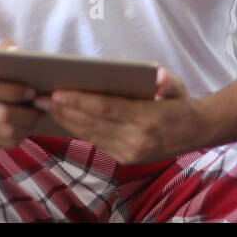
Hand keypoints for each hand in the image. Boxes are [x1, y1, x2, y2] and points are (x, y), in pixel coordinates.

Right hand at [0, 40, 42, 147]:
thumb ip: (6, 52)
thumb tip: (19, 54)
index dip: (14, 92)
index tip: (33, 92)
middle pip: (2, 115)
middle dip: (27, 114)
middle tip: (42, 109)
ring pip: (5, 132)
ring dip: (27, 126)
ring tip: (37, 118)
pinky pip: (2, 144)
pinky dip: (19, 137)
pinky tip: (26, 128)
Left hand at [33, 66, 201, 164]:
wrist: (196, 132)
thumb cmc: (181, 103)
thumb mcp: (178, 86)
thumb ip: (167, 82)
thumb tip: (159, 78)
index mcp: (148, 118)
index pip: (106, 108)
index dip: (80, 101)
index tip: (58, 91)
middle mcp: (137, 139)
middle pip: (92, 123)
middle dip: (64, 110)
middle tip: (40, 97)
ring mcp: (130, 152)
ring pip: (90, 135)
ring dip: (66, 121)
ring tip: (46, 107)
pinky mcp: (125, 159)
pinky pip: (96, 142)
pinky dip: (78, 130)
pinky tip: (64, 118)